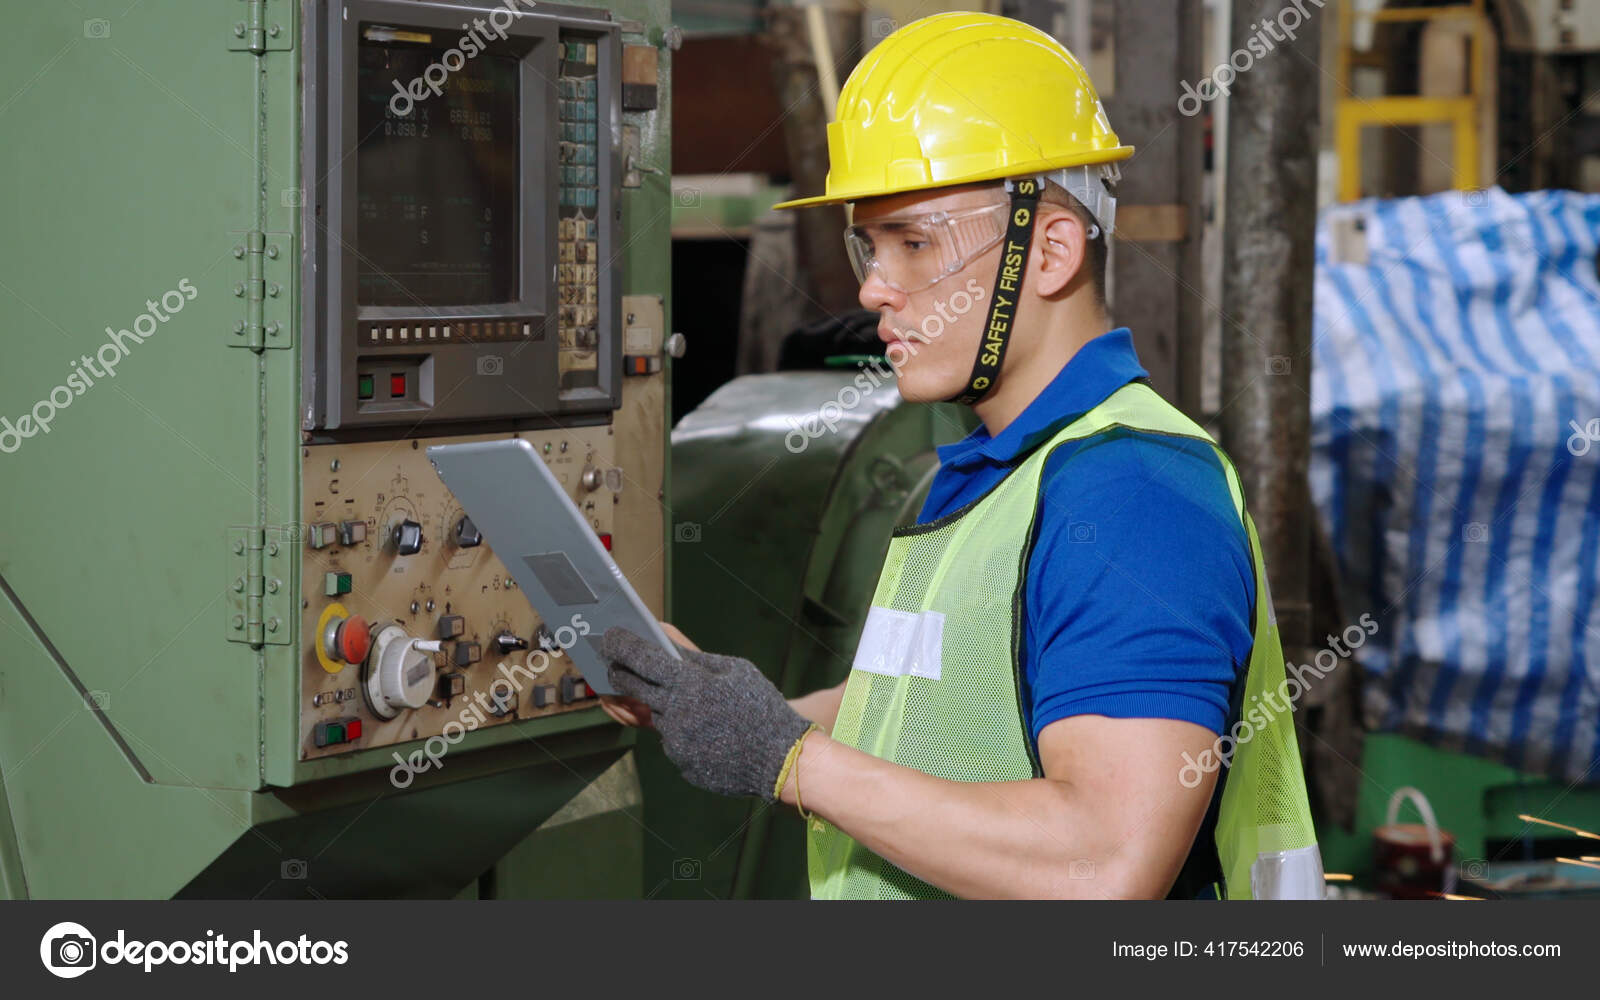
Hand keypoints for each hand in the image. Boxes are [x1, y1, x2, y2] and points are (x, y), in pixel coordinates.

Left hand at [600, 626, 811, 799]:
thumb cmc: (761, 707)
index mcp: (689, 683)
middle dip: (622, 673)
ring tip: (699, 707)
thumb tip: (664, 641)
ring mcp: (675, 741)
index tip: (610, 637)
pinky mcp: (681, 763)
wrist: (781, 758)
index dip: (621, 645)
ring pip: (657, 716)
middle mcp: (675, 713)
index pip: (642, 658)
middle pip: (633, 687)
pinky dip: (684, 733)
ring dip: (665, 707)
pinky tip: (710, 733)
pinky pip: (673, 741)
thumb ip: (695, 657)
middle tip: (619, 666)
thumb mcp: (734, 670)